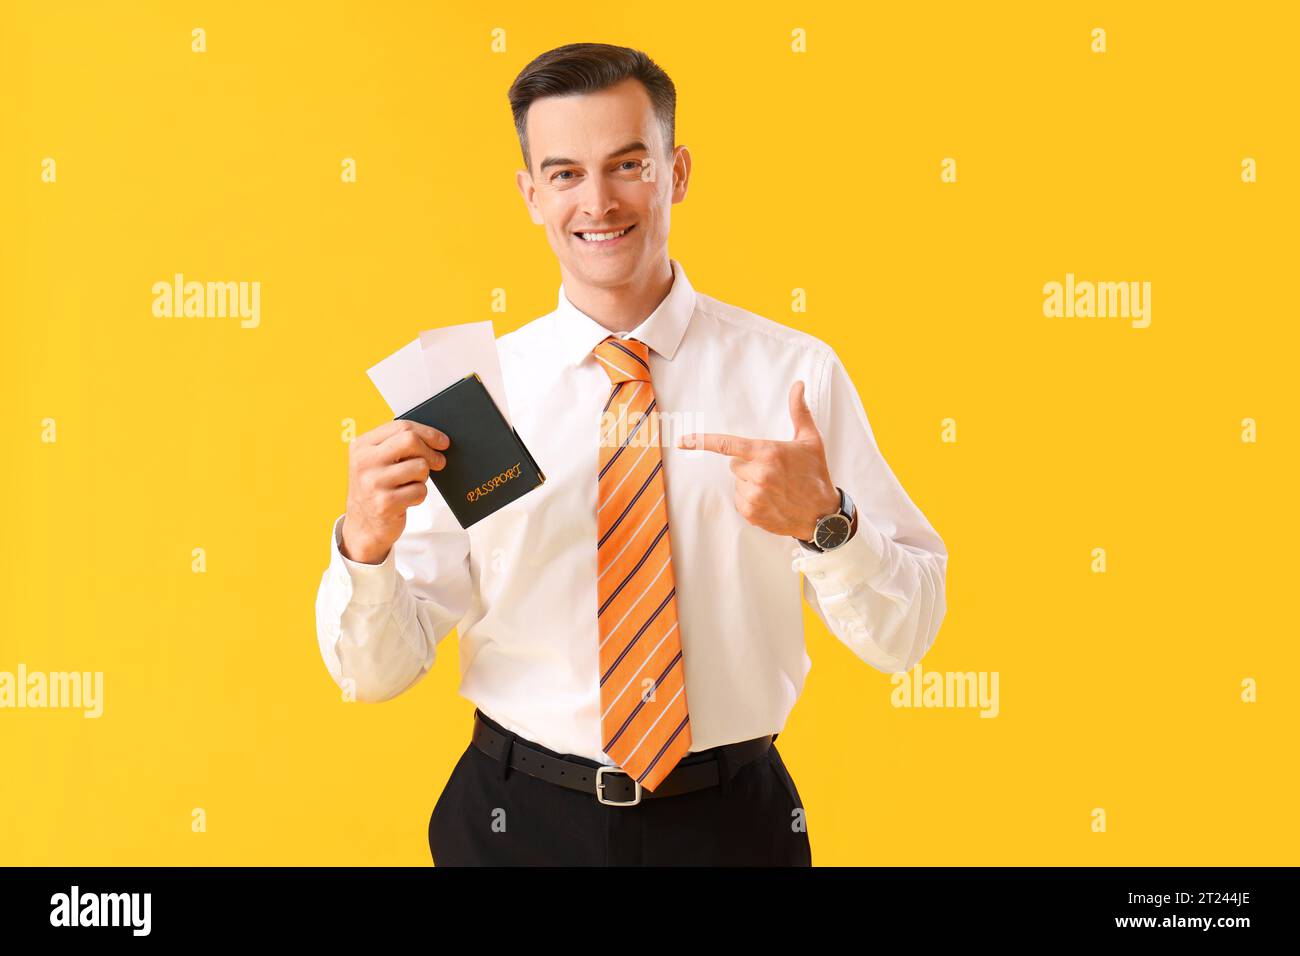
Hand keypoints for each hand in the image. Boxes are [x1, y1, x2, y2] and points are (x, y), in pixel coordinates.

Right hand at [341, 420, 450, 563]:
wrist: (362, 526)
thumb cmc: (375, 490)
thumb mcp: (376, 462)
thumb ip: (396, 446)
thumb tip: (434, 438)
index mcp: (361, 446)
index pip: (400, 426)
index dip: (427, 432)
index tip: (442, 441)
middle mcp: (364, 462)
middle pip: (411, 441)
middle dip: (430, 452)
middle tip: (439, 462)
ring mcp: (374, 483)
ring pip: (419, 467)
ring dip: (423, 477)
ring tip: (412, 484)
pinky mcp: (385, 503)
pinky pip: (420, 490)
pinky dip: (420, 495)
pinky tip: (408, 499)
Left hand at [678, 381, 838, 539]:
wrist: (823, 514)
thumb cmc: (816, 474)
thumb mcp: (810, 440)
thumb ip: (799, 411)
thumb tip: (797, 385)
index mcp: (767, 453)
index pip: (727, 444)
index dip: (702, 441)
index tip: (682, 440)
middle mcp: (758, 474)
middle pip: (735, 464)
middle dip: (750, 465)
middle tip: (774, 471)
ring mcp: (754, 496)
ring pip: (738, 482)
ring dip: (751, 483)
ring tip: (775, 488)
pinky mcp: (752, 513)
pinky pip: (739, 500)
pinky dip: (751, 500)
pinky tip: (771, 500)